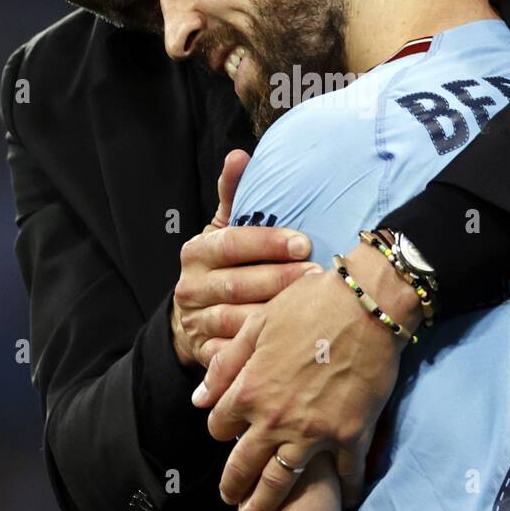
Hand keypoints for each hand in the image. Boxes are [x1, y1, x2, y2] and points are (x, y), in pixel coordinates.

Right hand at [170, 150, 320, 368]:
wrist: (193, 318)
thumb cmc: (223, 265)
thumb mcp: (224, 229)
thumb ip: (234, 195)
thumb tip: (239, 155)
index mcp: (196, 252)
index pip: (231, 243)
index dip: (267, 242)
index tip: (304, 241)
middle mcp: (190, 287)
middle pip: (238, 284)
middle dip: (280, 280)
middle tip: (319, 276)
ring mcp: (196, 324)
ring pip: (237, 321)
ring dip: (276, 316)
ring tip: (313, 308)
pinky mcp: (204, 355)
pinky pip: (234, 355)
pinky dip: (260, 350)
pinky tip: (291, 343)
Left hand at [192, 240, 420, 510]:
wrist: (366, 304)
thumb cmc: (310, 304)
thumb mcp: (258, 325)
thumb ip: (226, 364)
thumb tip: (199, 399)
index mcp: (250, 390)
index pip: (220, 426)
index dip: (221, 429)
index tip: (228, 432)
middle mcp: (276, 419)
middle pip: (244, 466)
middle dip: (233, 487)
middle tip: (232, 502)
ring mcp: (314, 432)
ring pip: (281, 483)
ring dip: (265, 506)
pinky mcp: (350, 435)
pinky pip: (344, 475)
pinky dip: (344, 490)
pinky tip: (342, 500)